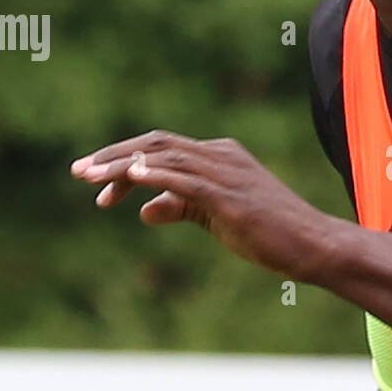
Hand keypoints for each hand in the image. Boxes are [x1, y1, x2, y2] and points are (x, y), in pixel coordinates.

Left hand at [70, 129, 334, 281]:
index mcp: (220, 156)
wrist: (313, 246)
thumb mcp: (216, 217)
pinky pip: (186, 179)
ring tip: (91, 180)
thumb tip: (144, 209)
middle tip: (78, 172)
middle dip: (112, 157)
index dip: (124, 162)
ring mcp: (227, 174)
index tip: (96, 184)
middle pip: (156, 145)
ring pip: (164, 159)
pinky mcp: (230, 196)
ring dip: (122, 168)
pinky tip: (130, 177)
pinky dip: (155, 175)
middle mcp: (221, 156)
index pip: (161, 149)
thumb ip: (181, 207)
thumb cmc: (270, 233)